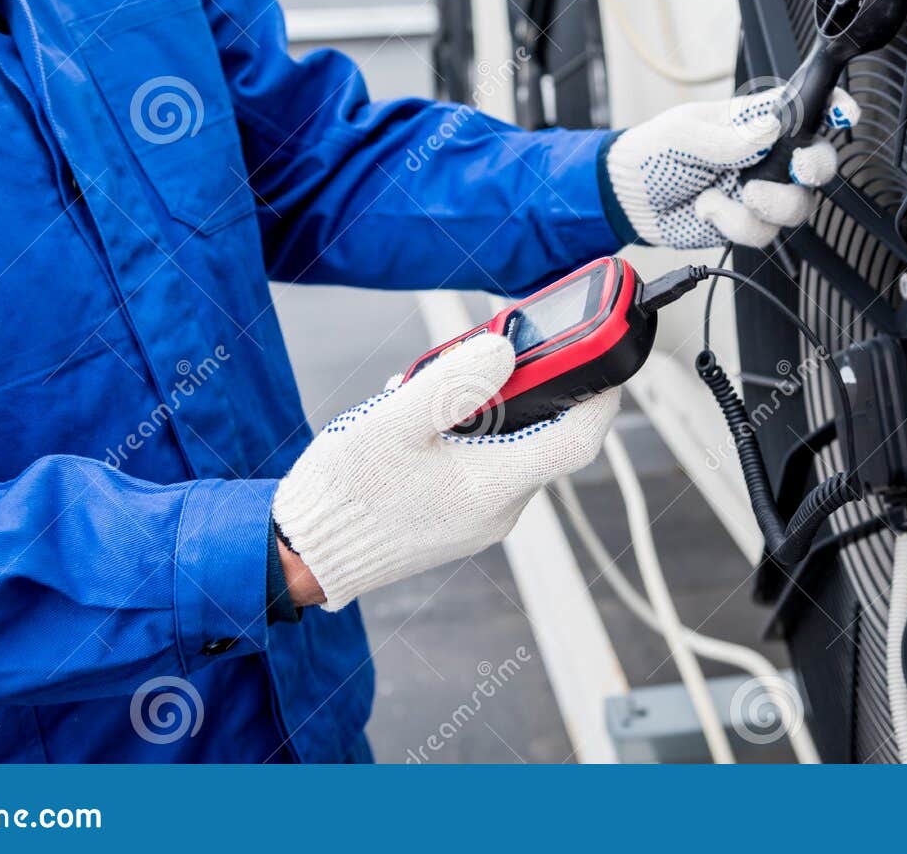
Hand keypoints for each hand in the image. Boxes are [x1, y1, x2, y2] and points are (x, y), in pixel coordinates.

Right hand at [270, 334, 618, 609]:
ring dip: (479, 409)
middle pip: (542, 436)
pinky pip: (480, 466)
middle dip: (521, 388)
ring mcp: (479, 520)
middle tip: (486, 353)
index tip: (602, 356)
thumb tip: (504, 351)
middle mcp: (498, 510)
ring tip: (422, 390)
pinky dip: (460, 434)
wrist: (304, 556)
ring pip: (507, 448)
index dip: (601, 395)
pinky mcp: (458, 520)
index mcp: (493, 487)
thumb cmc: (344, 494)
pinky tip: (413, 419)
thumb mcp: (391, 423)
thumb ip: (451, 384)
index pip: (578, 440)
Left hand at [601, 86, 860, 248]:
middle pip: (819, 162)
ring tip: (738, 193)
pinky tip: (709, 208)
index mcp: (756, 121)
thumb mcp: (685, 133)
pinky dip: (735, 224)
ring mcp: (760, 192)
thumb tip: (771, 130)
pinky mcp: (746, 223)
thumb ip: (729, 135)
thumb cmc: (654, 152)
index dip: (835, 108)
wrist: (628, 199)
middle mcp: (767, 157)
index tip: (845, 114)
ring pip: (798, 205)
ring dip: (771, 203)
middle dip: (817, 167)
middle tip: (798, 169)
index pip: (807, 108)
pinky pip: (763, 232)